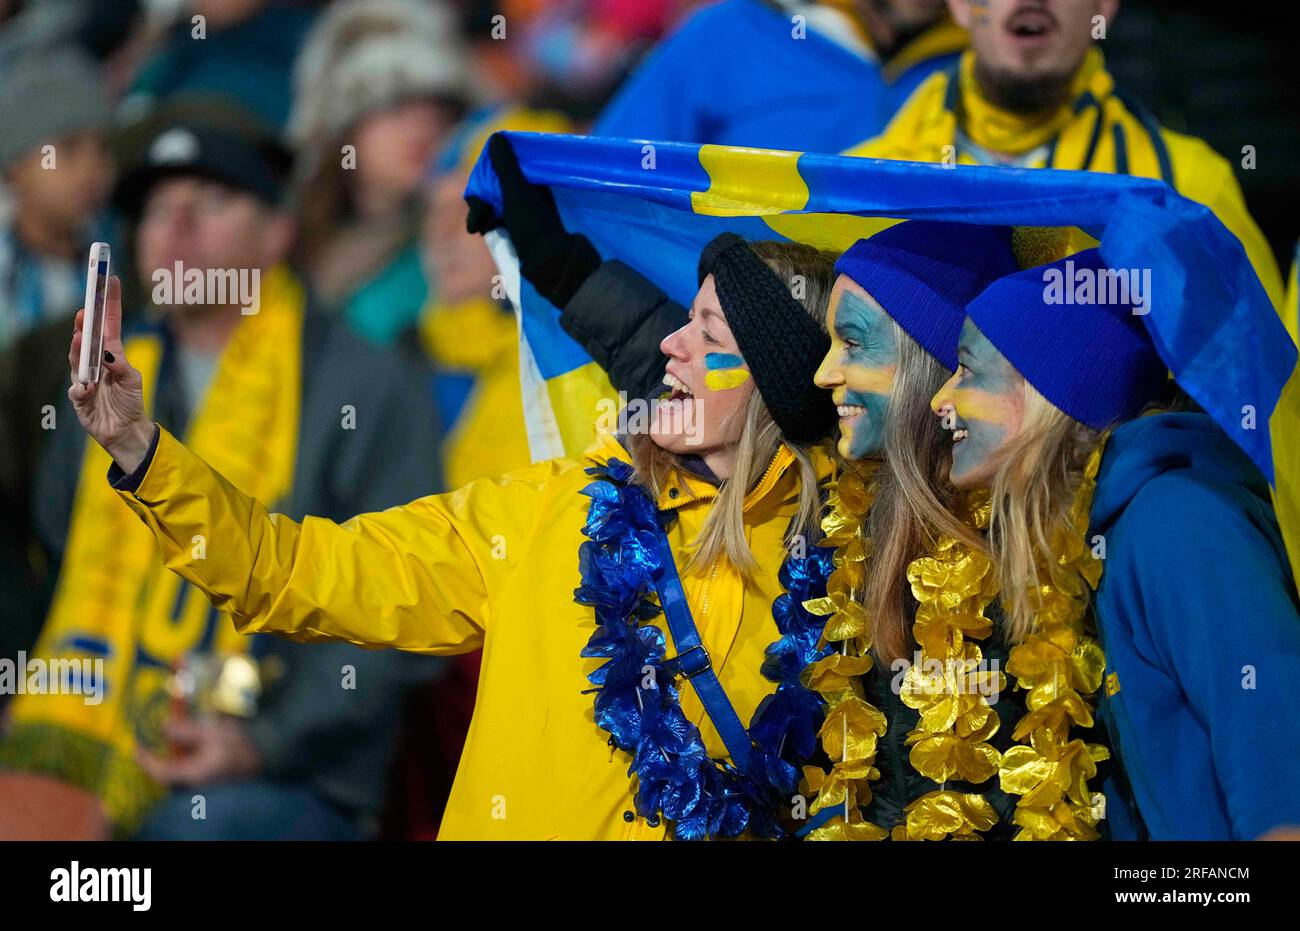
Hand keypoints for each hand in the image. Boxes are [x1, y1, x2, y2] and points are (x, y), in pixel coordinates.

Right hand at [67, 275, 152, 471]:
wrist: (125, 430)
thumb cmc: (130, 402)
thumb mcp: (132, 380)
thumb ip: (122, 367)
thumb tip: (108, 355)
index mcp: (111, 353)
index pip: (108, 323)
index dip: (108, 303)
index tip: (110, 281)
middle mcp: (94, 362)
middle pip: (87, 338)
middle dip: (85, 324)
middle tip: (85, 311)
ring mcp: (84, 378)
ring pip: (76, 360)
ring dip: (77, 349)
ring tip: (80, 339)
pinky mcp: (79, 398)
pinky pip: (77, 390)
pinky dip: (82, 388)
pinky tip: (87, 386)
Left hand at [136, 715, 261, 785]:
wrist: (268, 754)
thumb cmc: (240, 745)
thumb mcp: (211, 732)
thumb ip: (186, 730)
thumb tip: (163, 727)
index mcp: (192, 774)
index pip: (160, 772)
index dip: (145, 759)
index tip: (136, 745)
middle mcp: (194, 780)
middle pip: (168, 770)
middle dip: (158, 754)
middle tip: (150, 737)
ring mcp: (203, 778)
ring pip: (179, 767)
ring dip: (173, 751)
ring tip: (169, 733)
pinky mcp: (210, 772)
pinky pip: (190, 765)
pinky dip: (185, 752)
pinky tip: (189, 739)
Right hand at [465, 133, 600, 307]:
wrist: (548, 264)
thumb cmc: (533, 227)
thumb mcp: (517, 193)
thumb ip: (506, 166)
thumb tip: (496, 136)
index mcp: (530, 178)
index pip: (498, 167)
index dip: (483, 181)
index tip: (479, 199)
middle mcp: (528, 190)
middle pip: (492, 185)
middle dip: (480, 201)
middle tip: (477, 222)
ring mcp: (523, 207)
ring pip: (492, 202)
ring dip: (481, 213)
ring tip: (479, 229)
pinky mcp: (519, 223)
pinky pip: (496, 215)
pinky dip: (487, 221)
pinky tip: (483, 231)